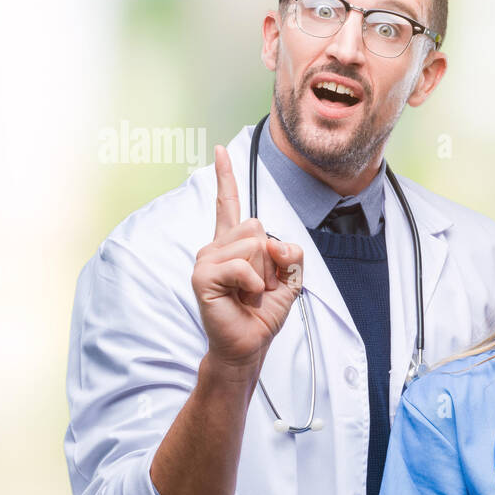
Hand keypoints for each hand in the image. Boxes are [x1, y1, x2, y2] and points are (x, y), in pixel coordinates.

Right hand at [191, 145, 304, 373]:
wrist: (249, 343)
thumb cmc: (263, 312)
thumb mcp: (291, 279)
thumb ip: (292, 255)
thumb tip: (276, 244)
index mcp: (233, 244)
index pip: (229, 204)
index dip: (226, 177)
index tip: (221, 150)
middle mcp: (216, 246)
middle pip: (257, 227)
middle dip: (271, 259)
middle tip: (260, 285)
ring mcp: (206, 259)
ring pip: (253, 245)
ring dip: (263, 274)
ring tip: (250, 292)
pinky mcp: (202, 276)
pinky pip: (242, 265)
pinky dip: (254, 283)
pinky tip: (244, 296)